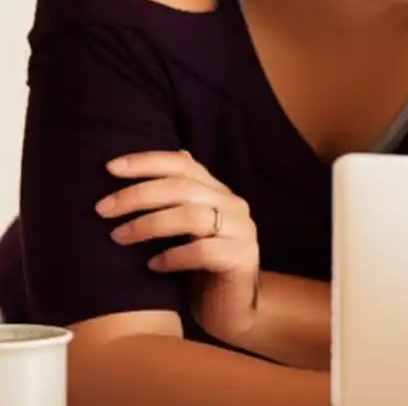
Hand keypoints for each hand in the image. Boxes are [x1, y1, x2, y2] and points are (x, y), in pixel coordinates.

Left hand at [95, 150, 260, 341]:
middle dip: (137, 195)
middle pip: (182, 187)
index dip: (146, 162)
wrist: (234, 311)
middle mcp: (232, 205)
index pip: (182, 164)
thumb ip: (175, 200)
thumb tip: (154, 163)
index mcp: (217, 192)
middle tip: (101, 209)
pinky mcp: (242, 259)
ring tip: (118, 238)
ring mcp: (241, 231)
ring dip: (148, 225)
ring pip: (192, 216)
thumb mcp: (183, 231)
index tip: (109, 168)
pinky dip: (173, 256)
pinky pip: (204, 252)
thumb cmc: (199, 270)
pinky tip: (152, 266)